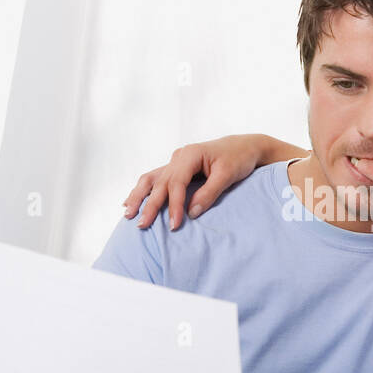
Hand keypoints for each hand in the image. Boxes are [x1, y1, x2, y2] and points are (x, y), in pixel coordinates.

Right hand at [122, 135, 271, 230]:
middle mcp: (179, 156)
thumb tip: (192, 213)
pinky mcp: (177, 167)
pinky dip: (144, 190)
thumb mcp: (228, 175)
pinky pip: (156, 178)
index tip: (174, 225)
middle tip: (141, 225)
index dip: (174, 205)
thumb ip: (209, 193)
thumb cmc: (238, 158)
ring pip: (151, 179)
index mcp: (190, 155)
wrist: (244, 147)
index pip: (176, 183)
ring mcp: (176, 161)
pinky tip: (131, 201)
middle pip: (159, 183)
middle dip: (149, 205)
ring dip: (138, 196)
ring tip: (127, 213)